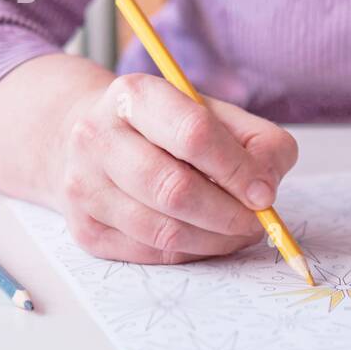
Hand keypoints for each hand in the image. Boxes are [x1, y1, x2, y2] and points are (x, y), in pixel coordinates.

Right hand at [54, 73, 298, 263]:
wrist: (92, 139)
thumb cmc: (165, 127)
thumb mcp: (216, 114)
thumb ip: (257, 142)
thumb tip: (265, 189)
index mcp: (135, 96)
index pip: (194, 133)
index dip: (237, 169)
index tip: (265, 193)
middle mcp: (98, 137)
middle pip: (175, 189)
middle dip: (229, 213)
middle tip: (257, 221)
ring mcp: (85, 186)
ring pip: (164, 230)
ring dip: (215, 239)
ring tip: (238, 231)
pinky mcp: (87, 229)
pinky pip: (153, 253)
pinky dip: (193, 251)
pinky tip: (208, 237)